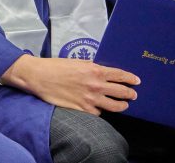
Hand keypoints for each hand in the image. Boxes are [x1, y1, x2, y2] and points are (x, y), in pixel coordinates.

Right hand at [0, 54, 138, 115]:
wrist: (39, 76)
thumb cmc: (55, 66)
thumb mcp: (76, 61)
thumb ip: (92, 67)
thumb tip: (103, 72)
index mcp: (95, 70)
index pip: (120, 75)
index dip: (131, 78)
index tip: (136, 81)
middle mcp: (96, 85)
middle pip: (122, 92)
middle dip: (130, 94)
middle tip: (133, 95)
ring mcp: (90, 99)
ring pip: (115, 106)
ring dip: (122, 105)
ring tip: (123, 105)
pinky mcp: (82, 109)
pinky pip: (98, 113)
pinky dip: (99, 111)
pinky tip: (99, 109)